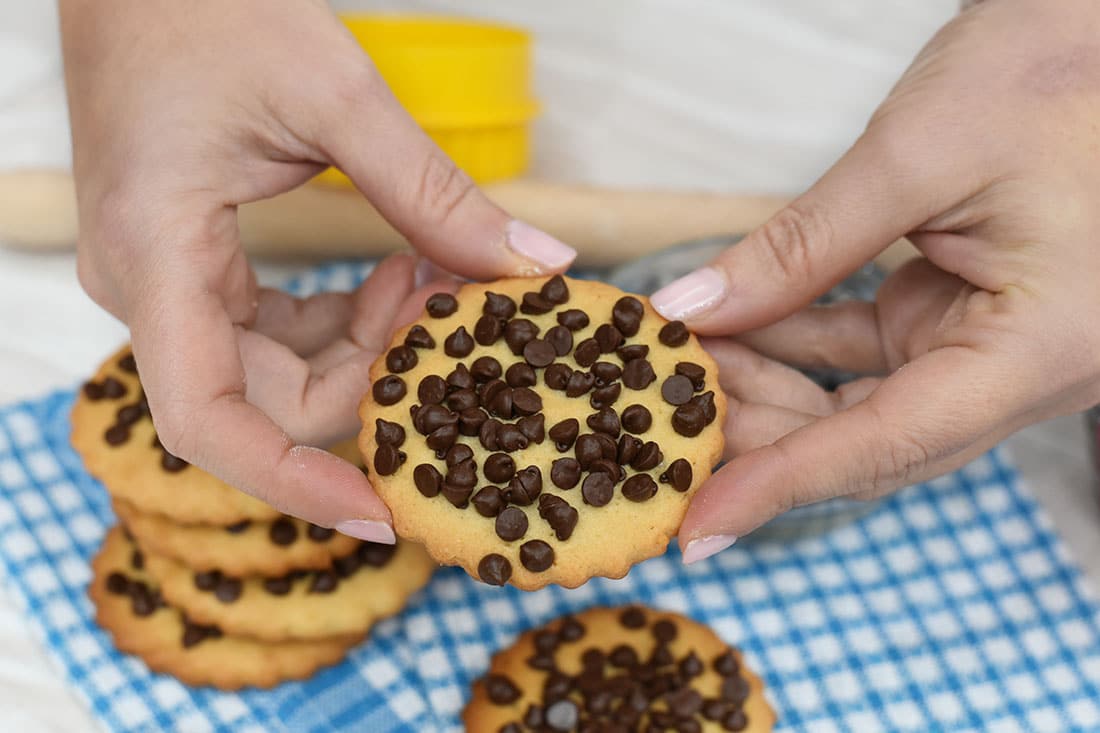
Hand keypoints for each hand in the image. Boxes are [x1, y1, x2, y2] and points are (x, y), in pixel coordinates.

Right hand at [60, 0, 575, 538]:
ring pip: (274, 375)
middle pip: (261, 403)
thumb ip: (435, 195)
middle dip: (369, 384)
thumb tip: (535, 270)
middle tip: (453, 334)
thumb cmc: (210, 9)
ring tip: (435, 286)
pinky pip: (273, 335)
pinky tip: (400, 276)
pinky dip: (344, 324)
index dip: (293, 485)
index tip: (383, 515)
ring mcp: (164, 282)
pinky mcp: (192, 268)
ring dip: (365, 350)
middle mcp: (144, 288)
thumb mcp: (336, 96)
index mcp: (153, 257)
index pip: (208, 421)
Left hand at [650, 0, 1099, 561]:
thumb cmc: (1058, 68)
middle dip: (761, 437)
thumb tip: (690, 311)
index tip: (697, 528)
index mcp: (1040, 350)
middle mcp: (1024, 369)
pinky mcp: (961, 312)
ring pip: (862, 403)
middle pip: (871, 440)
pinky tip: (731, 324)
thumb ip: (799, 247)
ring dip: (770, 387)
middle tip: (664, 431)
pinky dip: (797, 339)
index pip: (888, 447)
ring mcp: (992, 343)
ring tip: (684, 368)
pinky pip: (867, 352)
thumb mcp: (915, 156)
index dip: (781, 487)